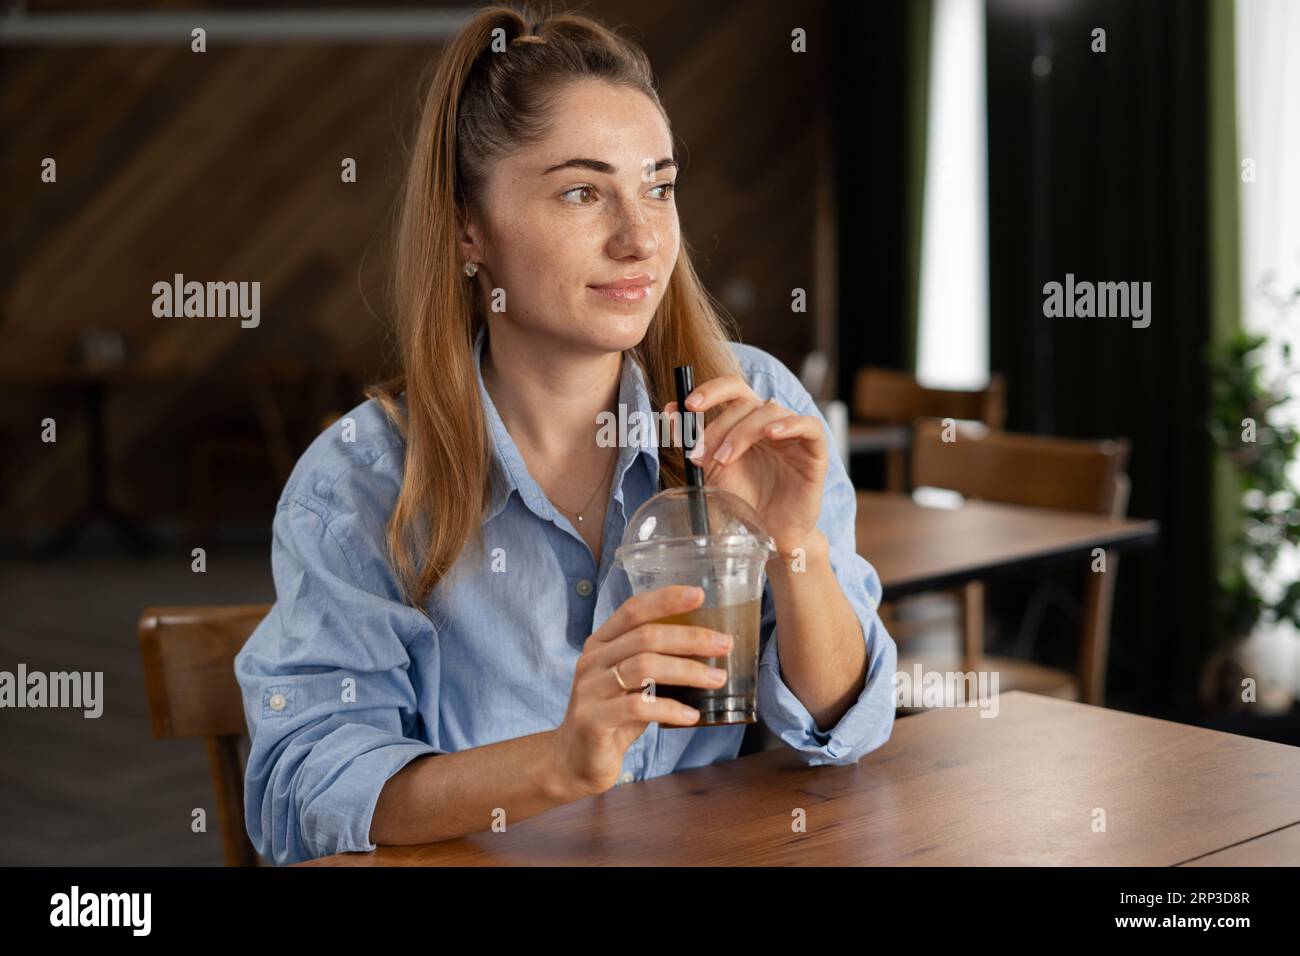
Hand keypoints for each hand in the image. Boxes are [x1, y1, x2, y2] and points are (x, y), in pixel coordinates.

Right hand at [551, 584, 735, 797]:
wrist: (575, 761)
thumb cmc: (613, 718)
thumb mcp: (632, 684)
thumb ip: (654, 662)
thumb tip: (705, 647)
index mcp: (601, 644)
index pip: (632, 610)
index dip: (665, 599)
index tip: (699, 594)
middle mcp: (592, 661)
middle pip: (645, 636)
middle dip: (690, 637)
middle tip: (724, 644)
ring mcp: (590, 689)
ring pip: (643, 666)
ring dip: (687, 670)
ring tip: (717, 679)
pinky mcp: (593, 719)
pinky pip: (637, 707)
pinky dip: (670, 709)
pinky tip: (692, 716)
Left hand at [664, 374, 828, 554]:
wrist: (769, 534)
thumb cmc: (744, 500)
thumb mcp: (710, 469)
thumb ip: (693, 440)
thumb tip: (670, 410)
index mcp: (746, 420)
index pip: (732, 389)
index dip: (711, 390)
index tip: (688, 405)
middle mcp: (769, 422)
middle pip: (745, 402)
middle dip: (717, 427)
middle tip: (700, 454)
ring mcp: (793, 435)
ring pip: (769, 412)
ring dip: (741, 433)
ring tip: (724, 461)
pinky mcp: (815, 451)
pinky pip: (808, 426)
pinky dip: (789, 425)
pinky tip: (771, 435)